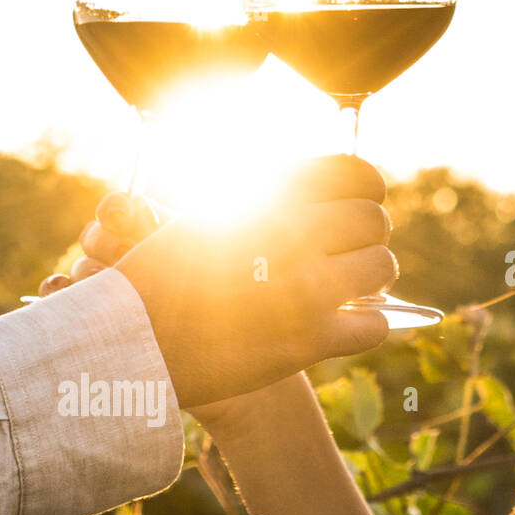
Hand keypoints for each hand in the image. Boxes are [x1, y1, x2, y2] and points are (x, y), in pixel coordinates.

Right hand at [41, 154, 394, 410]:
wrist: (132, 341)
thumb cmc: (156, 281)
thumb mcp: (202, 218)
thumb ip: (257, 203)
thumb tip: (311, 200)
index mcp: (268, 196)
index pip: (354, 173)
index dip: (365, 188)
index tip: (359, 202)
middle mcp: (294, 234)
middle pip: (374, 220)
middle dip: (366, 236)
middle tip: (349, 254)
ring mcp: (307, 288)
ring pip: (383, 267)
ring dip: (370, 278)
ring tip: (349, 289)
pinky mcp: (311, 341)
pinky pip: (375, 324)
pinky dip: (365, 325)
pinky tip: (342, 325)